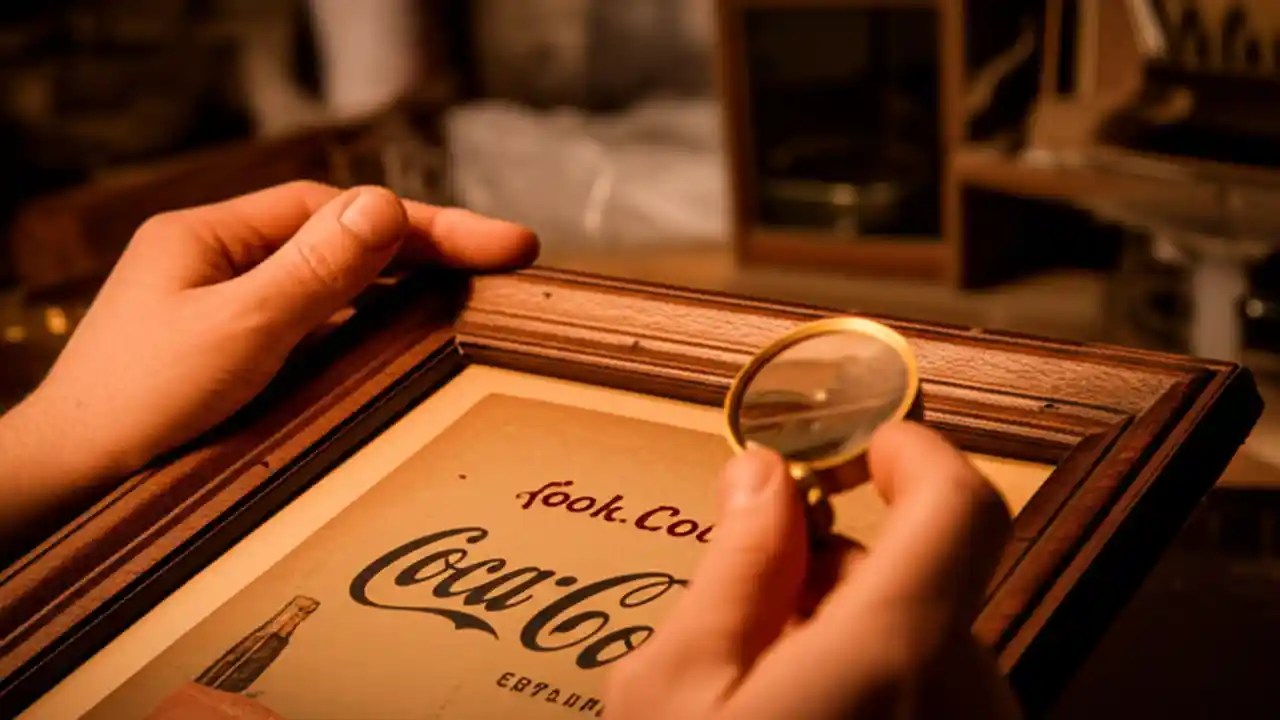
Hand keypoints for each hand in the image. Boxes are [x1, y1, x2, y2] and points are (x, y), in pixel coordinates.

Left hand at [0, 181, 536, 541]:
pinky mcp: (238, 351)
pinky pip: (319, 322)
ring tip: (477, 285)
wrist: (71, 480)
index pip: (339, 210)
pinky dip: (369, 321)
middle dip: (428, 246)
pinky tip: (407, 332)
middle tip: (510, 256)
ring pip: (337, 280)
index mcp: (214, 233)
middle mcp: (225, 258)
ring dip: (404, 280)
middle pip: (344, 239)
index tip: (503, 242)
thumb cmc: (141, 401)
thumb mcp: (240, 327)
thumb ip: (317, 268)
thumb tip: (389, 203)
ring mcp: (230, 304)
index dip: (425, 222)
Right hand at [605, 422, 1019, 719]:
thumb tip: (760, 478)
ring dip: (854, 637)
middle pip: (924, 579)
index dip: (912, 451)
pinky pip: (938, 699)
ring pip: (927, 644)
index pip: (958, 500)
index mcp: (895, 650)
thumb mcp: (675, 689)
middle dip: (839, 570)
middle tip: (752, 607)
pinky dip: (879, 689)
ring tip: (762, 691)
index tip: (863, 444)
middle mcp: (965, 694)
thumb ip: (734, 569)